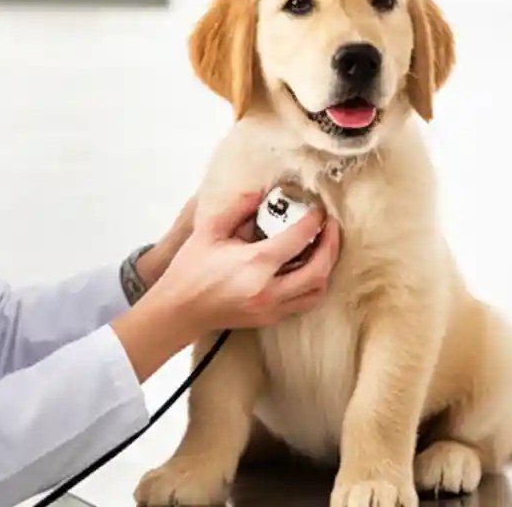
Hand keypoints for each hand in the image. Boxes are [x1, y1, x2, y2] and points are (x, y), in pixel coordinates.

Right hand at [145, 190, 340, 336]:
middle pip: (319, 268)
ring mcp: (272, 308)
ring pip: (317, 290)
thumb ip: (237, 208)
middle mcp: (268, 289)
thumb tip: (261, 192)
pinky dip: (314, 284)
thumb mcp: (209, 231)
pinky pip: (305, 302)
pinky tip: (309, 267)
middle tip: (330, 226)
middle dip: (331, 245)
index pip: (298, 238)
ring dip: (327, 267)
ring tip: (324, 246)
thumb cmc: (191, 270)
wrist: (180, 310)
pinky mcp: (271, 318)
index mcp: (254, 264)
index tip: (316, 209)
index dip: (313, 220)